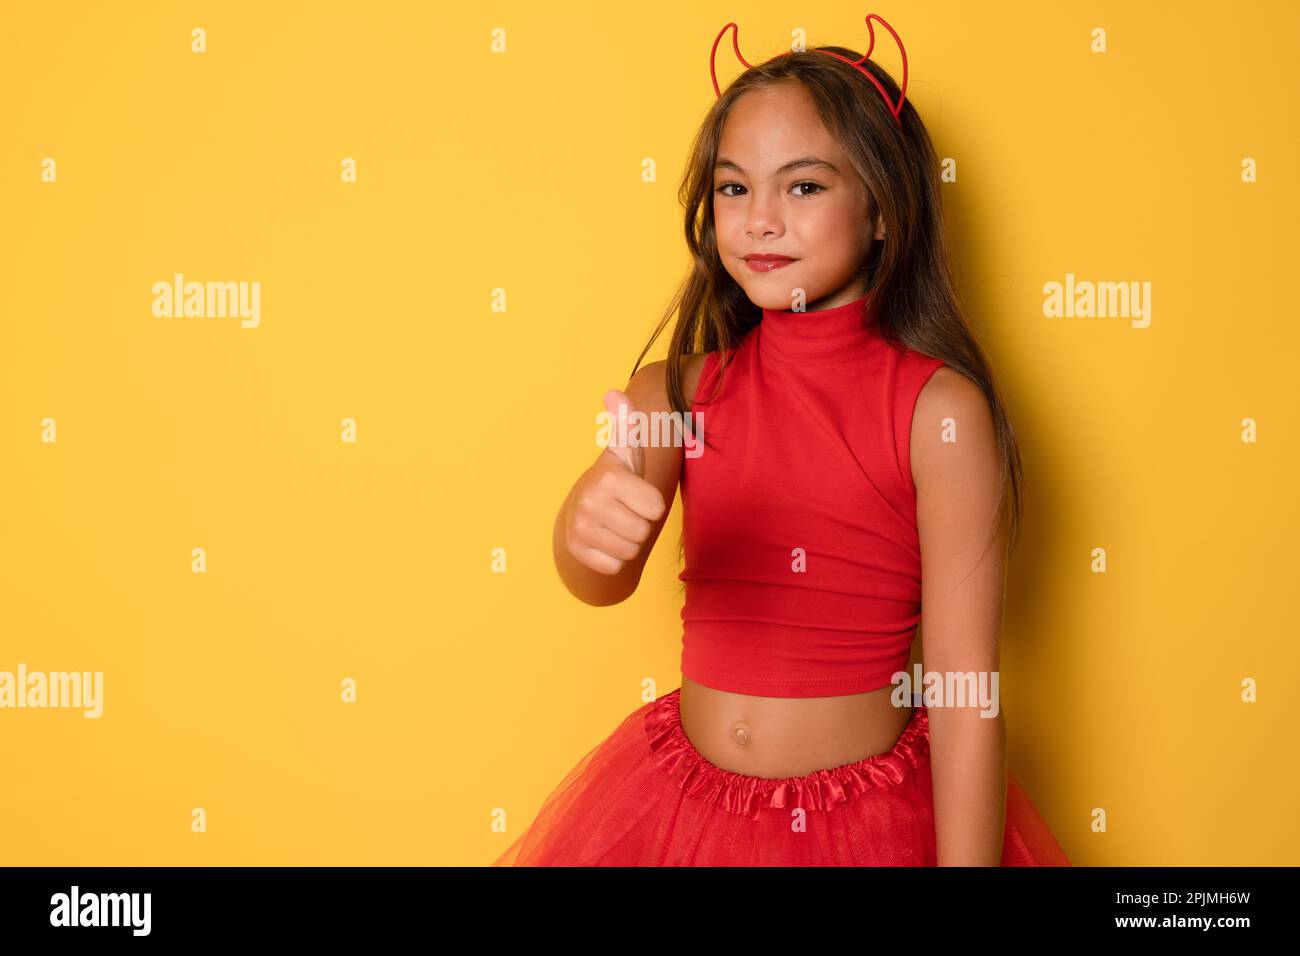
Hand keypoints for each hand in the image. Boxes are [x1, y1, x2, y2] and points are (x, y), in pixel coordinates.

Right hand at [560, 389, 666, 574]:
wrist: (583, 508)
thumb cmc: (616, 479)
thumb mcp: (625, 451)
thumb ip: (627, 423)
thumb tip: (613, 393)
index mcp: (607, 478)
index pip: (656, 508)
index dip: (651, 504)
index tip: (635, 494)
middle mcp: (589, 502)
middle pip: (644, 532)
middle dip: (640, 524)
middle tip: (625, 511)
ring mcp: (580, 528)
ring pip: (631, 551)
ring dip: (629, 541)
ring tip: (616, 524)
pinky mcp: (577, 551)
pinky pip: (615, 566)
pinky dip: (614, 558)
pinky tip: (605, 540)